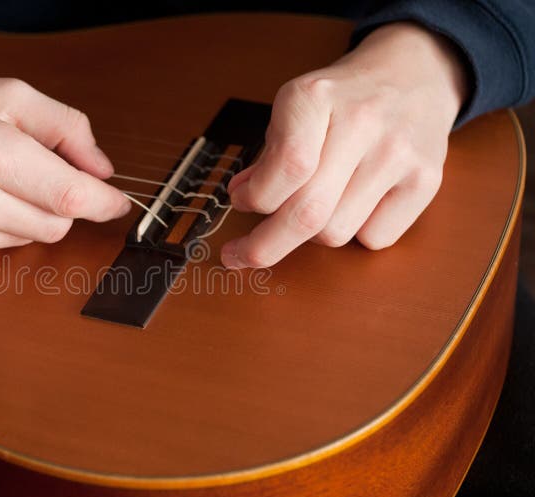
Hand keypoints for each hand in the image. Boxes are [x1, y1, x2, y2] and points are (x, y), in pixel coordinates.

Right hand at [0, 76, 129, 266]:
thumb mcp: (6, 94)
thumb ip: (66, 128)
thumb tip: (103, 171)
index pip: (70, 195)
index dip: (103, 202)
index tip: (117, 203)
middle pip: (56, 225)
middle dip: (62, 202)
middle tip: (37, 173)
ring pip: (30, 240)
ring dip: (29, 215)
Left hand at [222, 22, 468, 268]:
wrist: (414, 72)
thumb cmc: (342, 99)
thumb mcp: (295, 107)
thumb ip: (269, 153)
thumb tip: (243, 197)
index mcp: (316, 97)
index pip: (286, 167)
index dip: (256, 199)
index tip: (240, 204)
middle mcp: (362, 122)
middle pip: (307, 212)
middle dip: (264, 246)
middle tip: (241, 255)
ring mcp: (398, 153)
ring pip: (336, 232)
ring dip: (312, 234)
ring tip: (316, 204)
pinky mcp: (426, 180)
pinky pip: (374, 239)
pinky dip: (355, 233)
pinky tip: (355, 203)